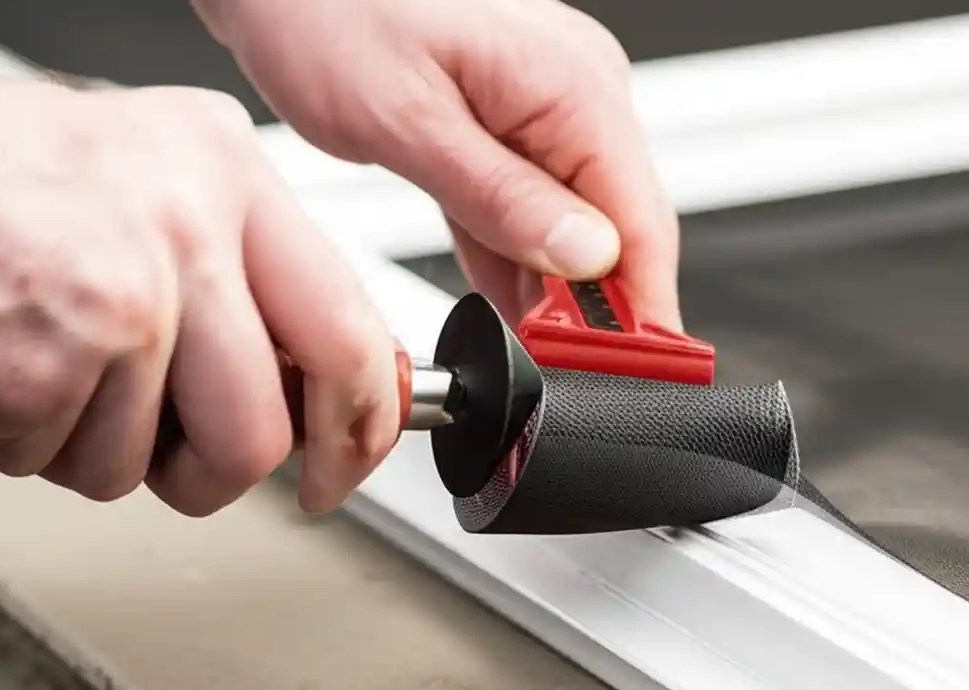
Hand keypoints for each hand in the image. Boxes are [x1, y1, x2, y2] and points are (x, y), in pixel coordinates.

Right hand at [0, 62, 397, 514]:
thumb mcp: (165, 174)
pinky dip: (18, 435)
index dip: (357, 424)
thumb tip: (316, 380)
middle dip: (210, 474)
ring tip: (48, 357)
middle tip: (172, 453)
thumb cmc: (6, 168)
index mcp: (228, 176)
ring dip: (87, 443)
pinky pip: (52, 462)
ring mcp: (118, 301)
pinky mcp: (38, 364)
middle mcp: (185, 231)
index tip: (344, 461)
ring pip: (139, 464)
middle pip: (255, 434)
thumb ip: (250, 268)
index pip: (346, 332)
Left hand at [196, 0, 682, 327]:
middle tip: (557, 373)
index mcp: (572, 84)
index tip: (628, 374)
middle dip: (591, 310)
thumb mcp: (410, 123)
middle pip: (616, 228)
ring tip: (525, 347)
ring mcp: (548, 105)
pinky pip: (533, 203)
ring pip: (574, 224)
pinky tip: (505, 301)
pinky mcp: (515, 119)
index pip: (640, 221)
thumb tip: (585, 259)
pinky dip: (517, 253)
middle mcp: (576, 89)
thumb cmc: (327, 12)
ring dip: (551, 289)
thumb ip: (501, 198)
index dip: (641, 311)